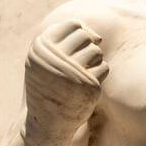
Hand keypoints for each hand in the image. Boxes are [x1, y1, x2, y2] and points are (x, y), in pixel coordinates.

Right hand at [23, 18, 108, 145]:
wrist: (47, 121)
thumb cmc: (49, 84)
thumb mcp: (44, 59)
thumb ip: (63, 41)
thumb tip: (97, 36)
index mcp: (41, 48)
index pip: (72, 24)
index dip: (82, 31)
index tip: (83, 43)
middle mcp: (54, 59)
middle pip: (85, 37)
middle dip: (88, 46)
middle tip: (82, 61)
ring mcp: (71, 73)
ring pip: (96, 51)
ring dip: (94, 60)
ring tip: (83, 73)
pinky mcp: (88, 86)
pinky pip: (104, 67)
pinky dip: (100, 74)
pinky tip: (88, 84)